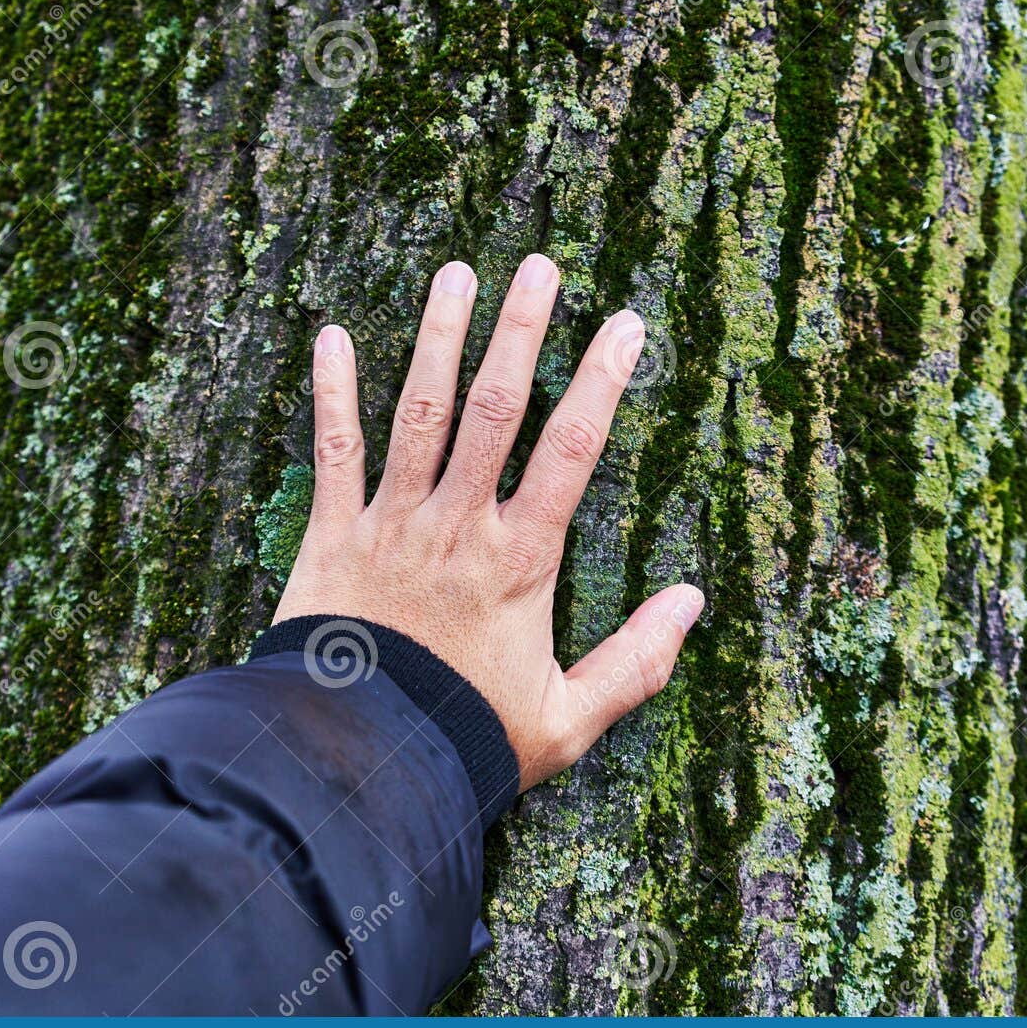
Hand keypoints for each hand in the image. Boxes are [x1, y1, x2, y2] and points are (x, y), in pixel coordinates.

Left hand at [273, 253, 703, 789]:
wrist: (358, 763)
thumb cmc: (466, 741)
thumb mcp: (568, 720)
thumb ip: (636, 662)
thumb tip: (694, 602)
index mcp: (520, 561)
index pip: (573, 450)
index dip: (602, 380)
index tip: (626, 323)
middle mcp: (458, 525)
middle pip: (495, 407)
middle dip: (520, 330)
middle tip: (538, 264)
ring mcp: (391, 523)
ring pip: (419, 411)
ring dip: (437, 337)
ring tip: (455, 273)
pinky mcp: (332, 536)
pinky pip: (333, 451)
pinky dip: (332, 393)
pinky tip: (332, 336)